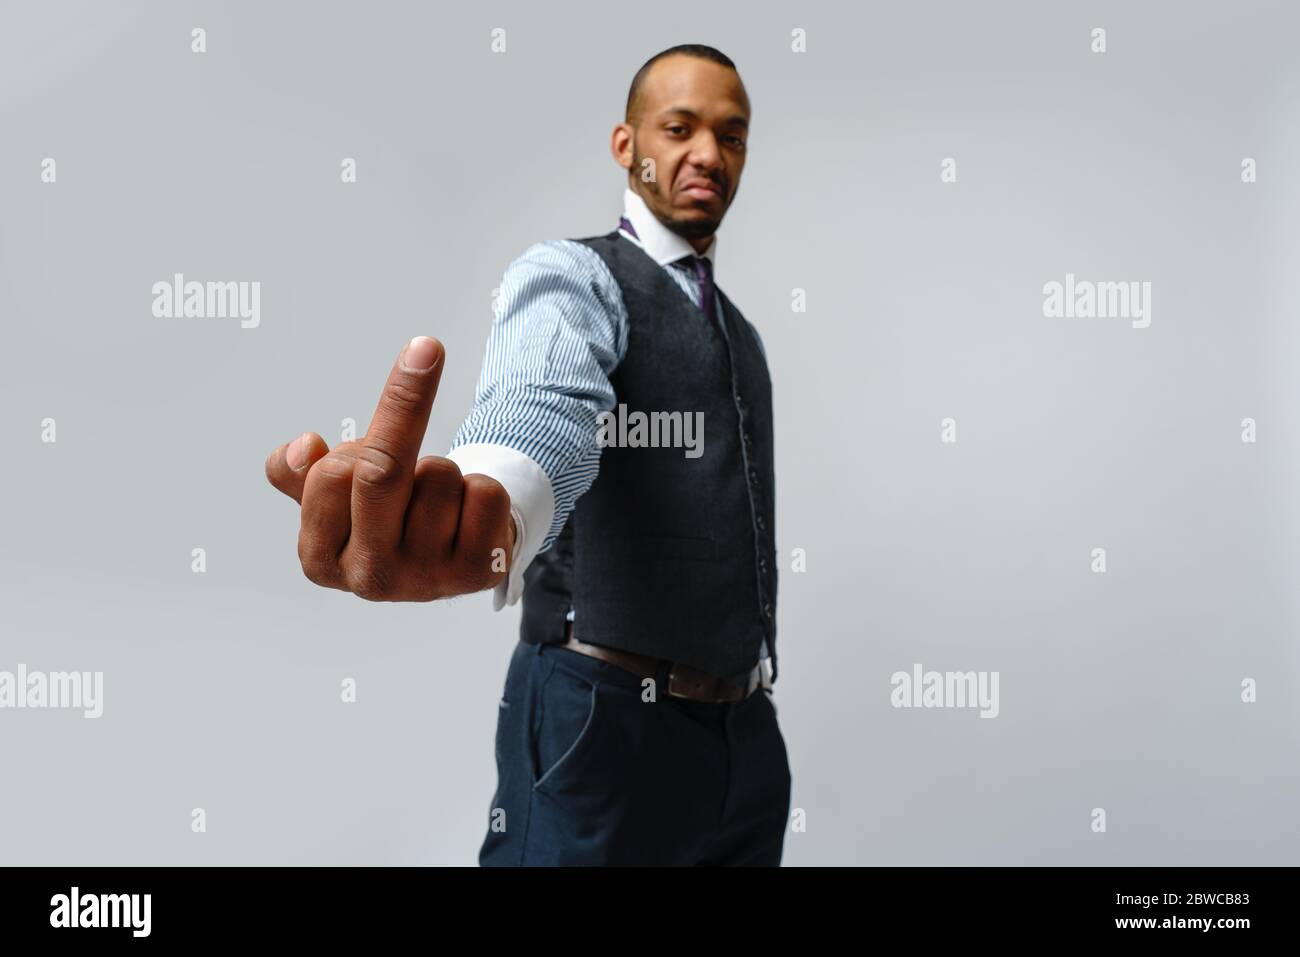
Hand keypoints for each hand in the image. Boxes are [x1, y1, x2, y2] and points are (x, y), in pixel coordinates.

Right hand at [265, 336, 512, 600]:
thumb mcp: (330, 495)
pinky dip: (481, 486)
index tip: (361, 420)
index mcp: (321, 560)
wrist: (446, 558)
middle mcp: (371, 578)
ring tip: (433, 494)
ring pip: (440, 475)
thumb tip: (303, 448)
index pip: (331, 475)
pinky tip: (467, 513)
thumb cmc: (382, 516)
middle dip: (405, 405)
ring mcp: (428, 579)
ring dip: (440, 467)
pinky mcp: (479, 571)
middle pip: (382, 472)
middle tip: (427, 346)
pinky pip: (486, 492)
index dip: (352, 442)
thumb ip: (297, 472)